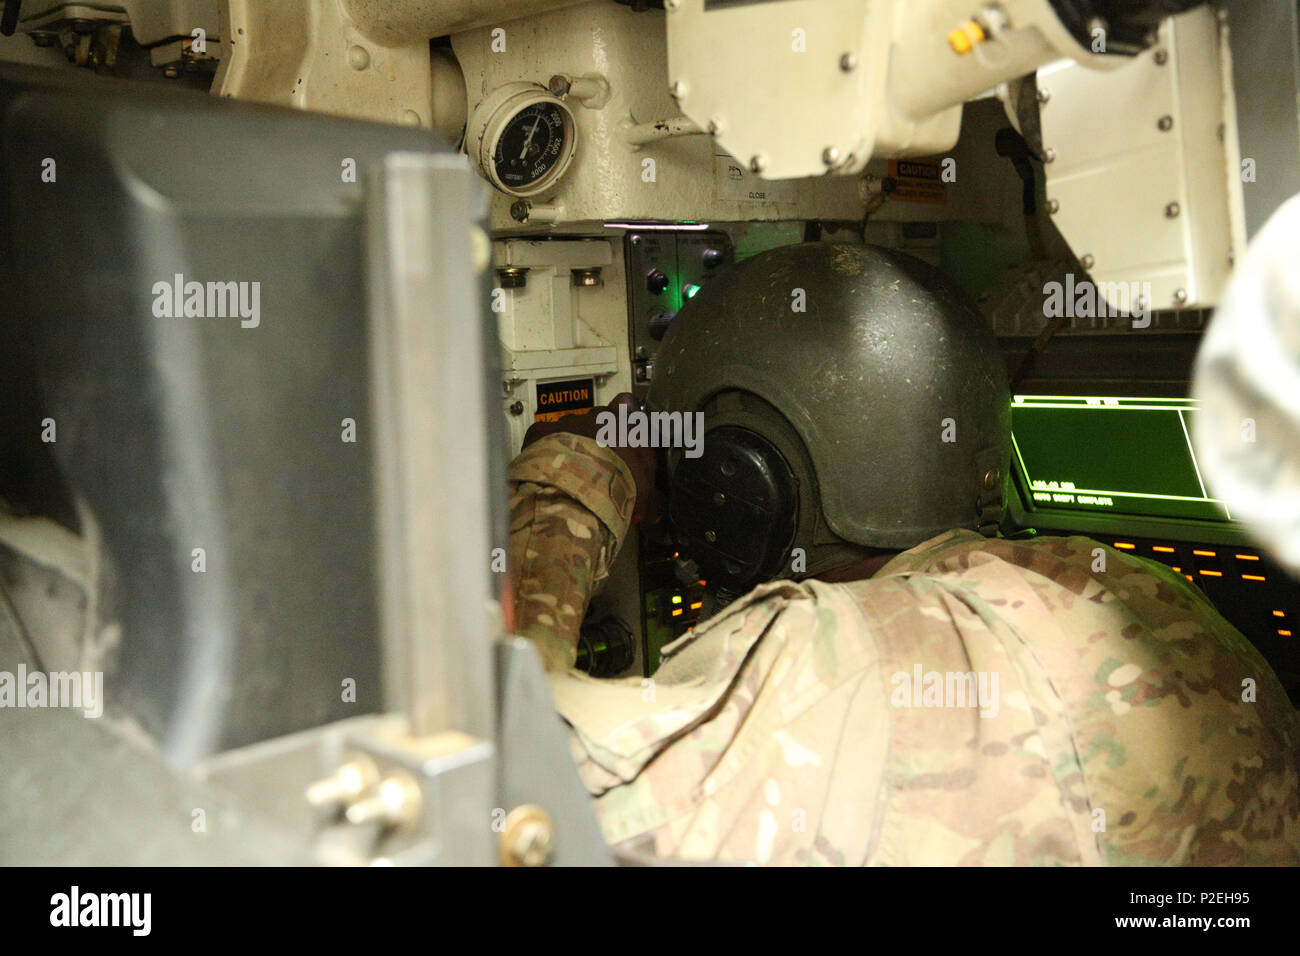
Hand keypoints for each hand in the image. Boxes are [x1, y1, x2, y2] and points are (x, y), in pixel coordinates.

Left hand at [523, 392, 662, 525]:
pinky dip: (544, 449)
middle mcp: (600, 417)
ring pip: (571, 426)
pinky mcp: (542, 432)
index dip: (628, 416)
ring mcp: (570, 422)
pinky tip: (549, 468)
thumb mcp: (648, 499)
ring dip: (573, 443)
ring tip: (574, 471)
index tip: (627, 431)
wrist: (581, 491)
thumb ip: (654, 501)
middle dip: (599, 436)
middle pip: (600, 417)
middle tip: (600, 462)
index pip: (631, 405)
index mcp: (630, 425)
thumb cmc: (618, 488)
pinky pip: (543, 435)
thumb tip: (657, 513)